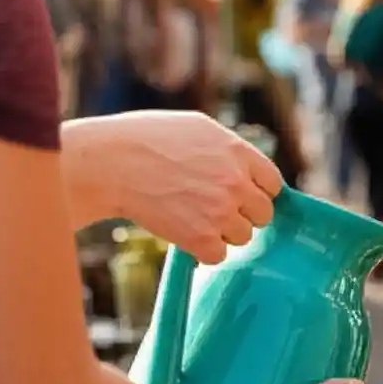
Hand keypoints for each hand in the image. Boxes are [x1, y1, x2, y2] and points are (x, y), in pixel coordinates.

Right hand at [63, 111, 283, 262]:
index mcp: (239, 153)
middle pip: (263, 214)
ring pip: (242, 236)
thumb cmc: (146, 139)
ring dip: (222, 233)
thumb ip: (229, 150)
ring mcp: (221, 212)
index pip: (273, 184)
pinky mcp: (201, 238)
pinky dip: (203, 250)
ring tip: (193, 217)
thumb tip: (249, 169)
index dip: (258, 191)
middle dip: (243, 214)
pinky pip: (218, 255)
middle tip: (215, 209)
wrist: (109, 164)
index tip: (242, 195)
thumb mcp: (197, 128)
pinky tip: (184, 232)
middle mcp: (236, 183)